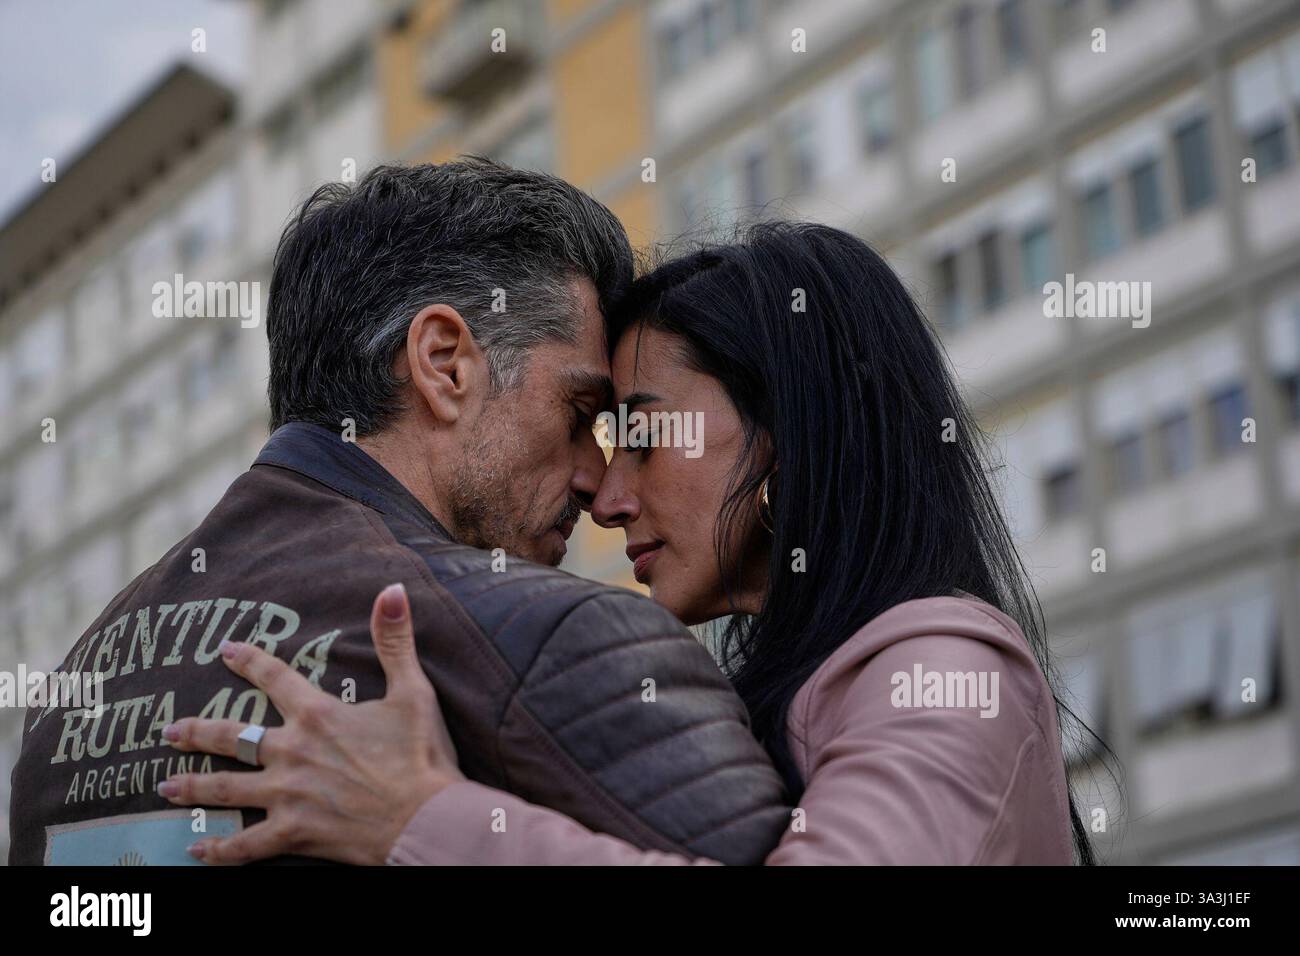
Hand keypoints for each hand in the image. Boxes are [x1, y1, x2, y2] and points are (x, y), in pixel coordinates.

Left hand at [159, 582, 463, 864]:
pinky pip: (244, 846)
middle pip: (232, 738)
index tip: (226, 651)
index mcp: (318, 715)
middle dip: (197, 732)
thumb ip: (395, 640)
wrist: (426, 818)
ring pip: (225, 789)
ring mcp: (287, 795)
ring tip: (166, 785)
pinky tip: (195, 850)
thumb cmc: (421, 755)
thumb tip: (393, 589)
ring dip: (193, 786)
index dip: (249, 661)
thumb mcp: (413, 691)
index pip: (274, 678)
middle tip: (169, 730)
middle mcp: (292, 752)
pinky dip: (218, 850)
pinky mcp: (293, 833)